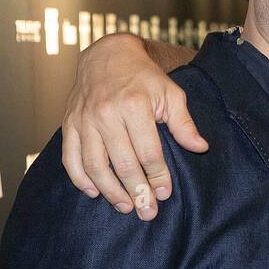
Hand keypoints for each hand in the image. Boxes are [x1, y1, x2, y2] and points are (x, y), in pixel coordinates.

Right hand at [61, 33, 206, 220]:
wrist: (108, 56)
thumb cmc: (144, 78)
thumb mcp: (171, 93)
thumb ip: (183, 122)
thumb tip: (199, 147)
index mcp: (134, 106)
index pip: (148, 152)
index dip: (158, 176)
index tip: (165, 194)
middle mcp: (105, 114)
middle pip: (122, 163)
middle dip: (137, 191)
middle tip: (147, 211)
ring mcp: (84, 120)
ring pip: (94, 165)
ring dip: (110, 191)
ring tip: (126, 206)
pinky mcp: (69, 124)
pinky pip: (70, 158)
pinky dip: (80, 178)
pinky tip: (94, 192)